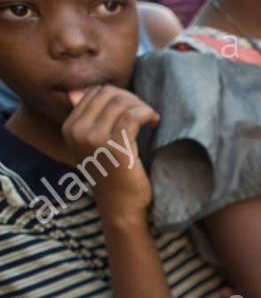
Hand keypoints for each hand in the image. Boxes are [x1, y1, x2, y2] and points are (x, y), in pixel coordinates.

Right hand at [62, 85, 158, 219]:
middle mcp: (77, 131)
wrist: (120, 207)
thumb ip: (88, 118)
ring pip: (121, 102)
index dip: (118, 95)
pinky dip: (147, 114)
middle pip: (108, 94)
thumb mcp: (92, 145)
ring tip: (150, 119)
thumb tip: (76, 91)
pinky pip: (133, 116)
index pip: (94, 93)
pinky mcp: (115, 148)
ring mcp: (93, 139)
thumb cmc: (113, 175)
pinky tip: (154, 122)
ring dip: (142, 106)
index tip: (133, 109)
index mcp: (69, 128)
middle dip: (131, 99)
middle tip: (145, 114)